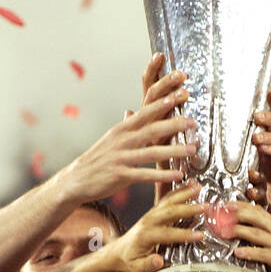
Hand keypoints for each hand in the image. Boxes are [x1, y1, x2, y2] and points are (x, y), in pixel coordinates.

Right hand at [66, 82, 196, 201]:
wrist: (77, 179)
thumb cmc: (99, 159)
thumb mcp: (112, 138)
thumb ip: (128, 126)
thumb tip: (134, 111)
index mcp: (123, 129)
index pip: (146, 111)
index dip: (164, 102)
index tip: (180, 92)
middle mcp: (122, 140)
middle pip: (152, 129)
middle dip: (174, 123)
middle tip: (193, 121)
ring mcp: (121, 158)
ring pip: (151, 152)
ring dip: (174, 150)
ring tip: (193, 149)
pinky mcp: (120, 176)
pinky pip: (145, 175)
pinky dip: (162, 174)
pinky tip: (178, 174)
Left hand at [113, 184, 204, 271]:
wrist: (119, 251)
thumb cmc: (129, 260)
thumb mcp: (136, 268)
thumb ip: (147, 265)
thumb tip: (158, 261)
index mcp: (145, 236)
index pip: (167, 234)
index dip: (184, 235)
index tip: (199, 235)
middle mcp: (148, 221)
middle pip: (170, 212)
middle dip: (188, 209)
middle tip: (205, 207)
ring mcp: (151, 214)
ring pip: (169, 201)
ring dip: (184, 194)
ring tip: (199, 188)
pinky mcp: (154, 211)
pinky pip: (167, 198)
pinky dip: (179, 190)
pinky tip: (189, 184)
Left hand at [230, 202, 270, 271]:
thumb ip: (266, 231)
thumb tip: (250, 222)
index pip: (256, 210)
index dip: (240, 205)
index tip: (224, 204)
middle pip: (254, 217)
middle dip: (236, 213)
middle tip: (220, 211)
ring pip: (256, 233)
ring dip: (238, 231)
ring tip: (223, 231)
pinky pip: (262, 254)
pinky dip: (250, 253)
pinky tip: (238, 253)